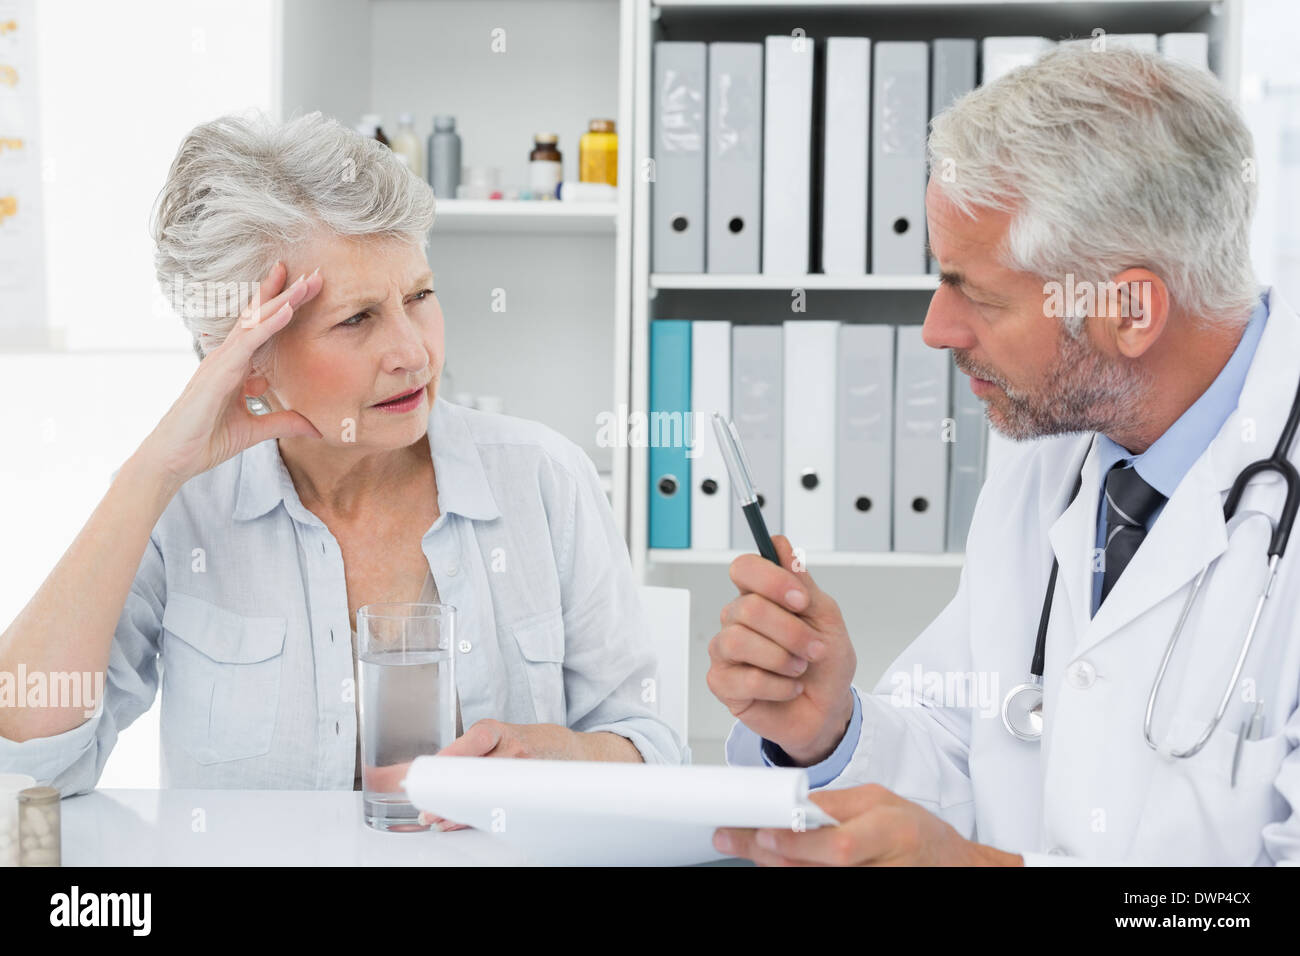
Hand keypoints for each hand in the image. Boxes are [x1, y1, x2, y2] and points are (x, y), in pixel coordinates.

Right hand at [139, 261, 324, 489]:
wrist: (174, 459)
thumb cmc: (204, 441)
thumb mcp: (255, 430)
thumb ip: (283, 422)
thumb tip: (316, 426)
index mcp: (234, 367)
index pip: (260, 329)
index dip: (279, 306)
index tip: (303, 286)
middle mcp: (226, 358)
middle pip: (259, 318)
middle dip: (286, 294)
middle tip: (315, 273)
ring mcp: (220, 362)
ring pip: (256, 323)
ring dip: (283, 301)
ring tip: (308, 282)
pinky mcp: (218, 373)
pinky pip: (247, 343)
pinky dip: (268, 325)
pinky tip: (287, 310)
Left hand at [416, 720, 579, 829]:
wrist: (566, 750)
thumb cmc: (525, 740)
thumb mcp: (496, 733)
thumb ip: (466, 749)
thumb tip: (427, 771)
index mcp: (495, 730)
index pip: (466, 747)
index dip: (442, 765)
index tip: (418, 778)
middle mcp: (510, 750)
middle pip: (471, 776)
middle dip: (443, 796)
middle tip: (423, 809)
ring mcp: (522, 773)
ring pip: (482, 796)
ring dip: (454, 812)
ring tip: (434, 819)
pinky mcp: (529, 792)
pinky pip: (497, 808)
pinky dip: (472, 818)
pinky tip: (456, 822)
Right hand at [707, 534, 856, 764]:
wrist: (827, 710)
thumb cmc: (825, 664)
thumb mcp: (826, 618)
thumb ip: (802, 583)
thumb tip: (781, 545)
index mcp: (761, 596)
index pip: (745, 568)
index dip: (771, 580)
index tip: (801, 600)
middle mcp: (737, 619)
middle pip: (747, 607)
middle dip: (791, 631)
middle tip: (814, 649)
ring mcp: (726, 650)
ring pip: (738, 641)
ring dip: (781, 659)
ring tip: (799, 670)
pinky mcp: (722, 682)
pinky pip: (743, 678)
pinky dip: (777, 686)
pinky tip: (789, 688)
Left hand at [713, 784, 1023, 865]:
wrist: (952, 866)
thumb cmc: (916, 832)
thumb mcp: (880, 801)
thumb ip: (835, 804)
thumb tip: (790, 802)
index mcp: (890, 832)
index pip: (838, 845)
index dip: (796, 842)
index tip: (760, 831)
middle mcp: (884, 866)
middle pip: (815, 869)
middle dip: (767, 853)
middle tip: (732, 837)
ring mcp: (875, 887)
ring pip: (812, 881)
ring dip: (776, 866)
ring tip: (748, 846)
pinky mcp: (866, 896)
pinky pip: (818, 887)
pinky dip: (794, 873)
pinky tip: (776, 862)